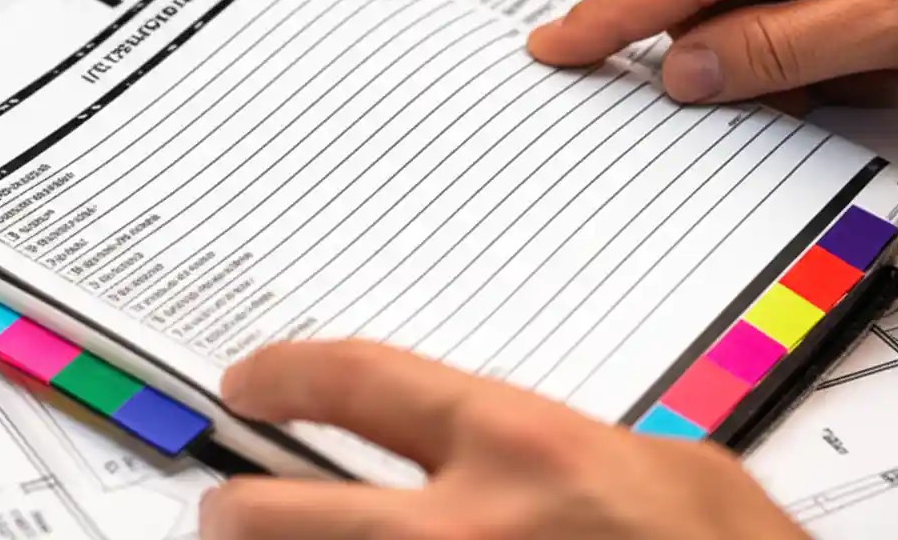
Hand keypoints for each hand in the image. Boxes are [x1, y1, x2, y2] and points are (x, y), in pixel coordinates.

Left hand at [199, 340, 805, 539]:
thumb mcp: (671, 470)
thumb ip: (570, 449)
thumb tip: (519, 449)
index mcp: (523, 450)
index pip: (360, 381)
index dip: (288, 374)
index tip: (254, 382)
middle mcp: (466, 534)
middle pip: (276, 514)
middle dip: (234, 507)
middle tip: (226, 502)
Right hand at [528, 0, 897, 103]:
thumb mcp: (890, 20)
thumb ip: (775, 50)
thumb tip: (687, 69)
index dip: (611, 15)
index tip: (556, 43)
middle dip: (748, 54)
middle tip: (803, 88)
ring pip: (757, 4)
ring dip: (796, 53)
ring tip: (870, 61)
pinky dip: (821, 39)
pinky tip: (872, 47)